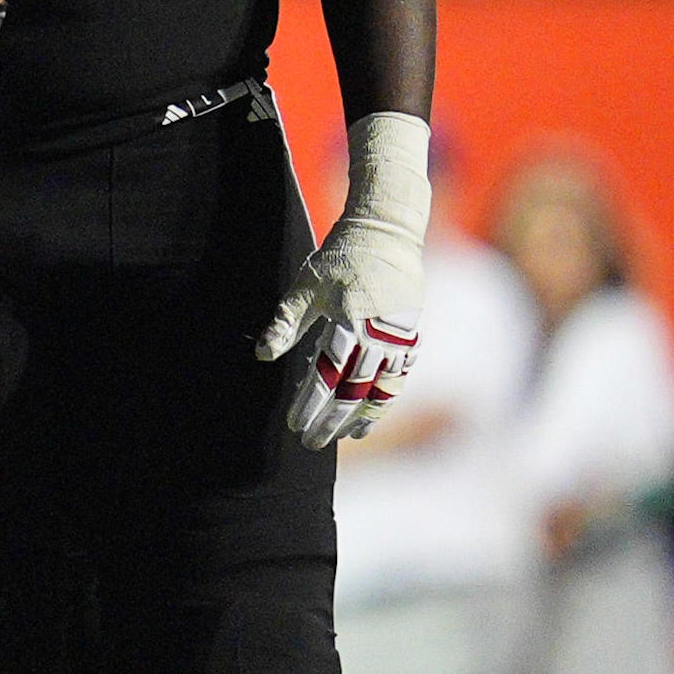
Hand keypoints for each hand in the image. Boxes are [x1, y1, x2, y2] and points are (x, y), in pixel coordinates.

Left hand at [256, 108, 429, 449]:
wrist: (387, 231)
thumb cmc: (339, 256)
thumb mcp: (305, 286)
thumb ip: (286, 324)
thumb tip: (262, 355)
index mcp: (348, 322)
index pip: (327, 375)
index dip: (311, 403)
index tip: (296, 423)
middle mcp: (378, 335)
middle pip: (354, 389)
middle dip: (332, 419)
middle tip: (313, 442)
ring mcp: (399, 336)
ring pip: (381, 388)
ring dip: (363, 415)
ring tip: (347, 437)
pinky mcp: (411, 334)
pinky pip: (400, 375)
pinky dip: (386, 397)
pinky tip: (374, 411)